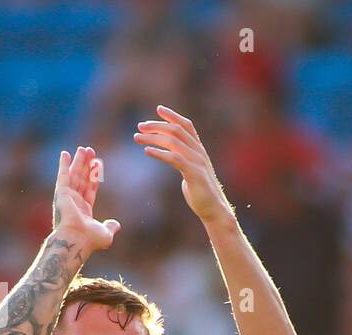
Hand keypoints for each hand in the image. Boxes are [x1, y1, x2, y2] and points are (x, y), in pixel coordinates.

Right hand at [52, 146, 119, 251]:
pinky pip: (63, 175)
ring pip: (74, 175)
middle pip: (82, 178)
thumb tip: (116, 224)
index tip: (97, 163)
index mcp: (84, 210)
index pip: (90, 188)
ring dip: (78, 161)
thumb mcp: (106, 234)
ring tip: (83, 149)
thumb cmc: (90, 240)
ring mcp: (67, 197)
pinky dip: (64, 165)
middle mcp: (74, 202)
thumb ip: (111, 227)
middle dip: (86, 165)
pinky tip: (65, 154)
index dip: (94, 176)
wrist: (77, 239)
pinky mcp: (61, 193)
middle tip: (90, 151)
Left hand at [133, 106, 232, 224]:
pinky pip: (174, 158)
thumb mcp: (191, 171)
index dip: (173, 116)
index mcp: (199, 150)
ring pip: (173, 142)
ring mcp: (197, 162)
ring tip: (137, 138)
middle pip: (177, 130)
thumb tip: (171, 155)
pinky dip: (159, 153)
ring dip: (153, 138)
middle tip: (140, 127)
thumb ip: (183, 160)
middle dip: (157, 126)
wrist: (214, 209)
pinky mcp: (194, 174)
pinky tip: (147, 151)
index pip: (187, 126)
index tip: (159, 109)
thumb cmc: (201, 192)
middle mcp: (199, 153)